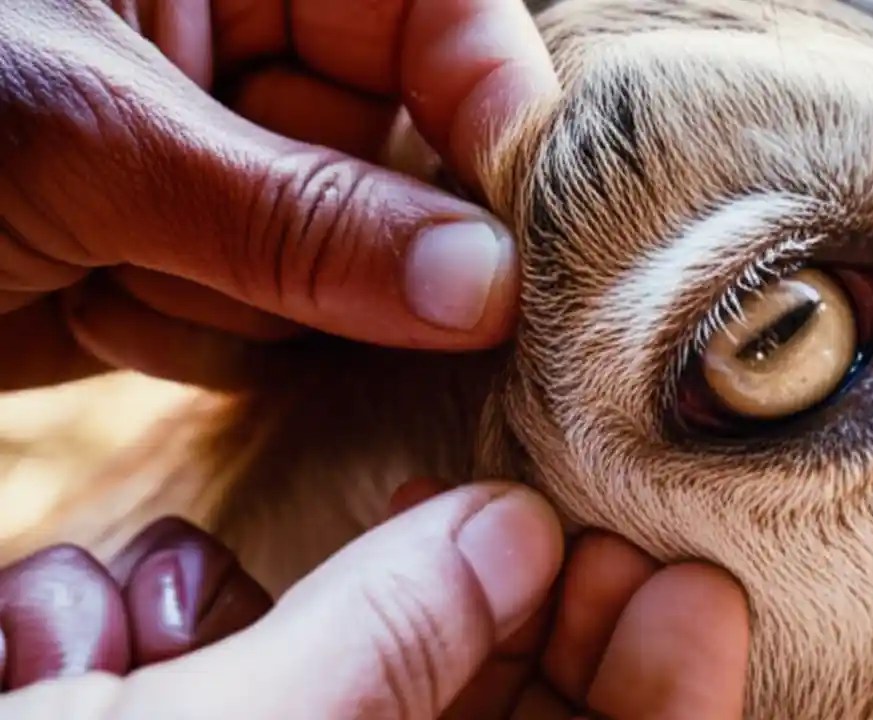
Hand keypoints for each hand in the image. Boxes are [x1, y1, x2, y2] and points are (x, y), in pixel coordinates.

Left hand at [0, 0, 557, 390]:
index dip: (487, 96)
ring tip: (122, 272)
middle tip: (330, 285)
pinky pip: (267, 321)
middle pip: (402, 144)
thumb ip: (300, 216)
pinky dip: (195, 337)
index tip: (515, 221)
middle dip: (371, 231)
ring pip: (344, 254)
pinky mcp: (182, 260)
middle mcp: (233, 47)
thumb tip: (485, 285)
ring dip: (256, 296)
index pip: (433, 4)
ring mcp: (214, 165)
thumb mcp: (86, 140)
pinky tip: (96, 305)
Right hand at [0, 481, 750, 718]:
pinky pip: (243, 697)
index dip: (667, 709)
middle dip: (512, 628)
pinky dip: (199, 651)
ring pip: (363, 705)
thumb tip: (510, 539)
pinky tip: (79, 629)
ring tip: (180, 596)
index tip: (688, 582)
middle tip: (530, 514)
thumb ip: (379, 662)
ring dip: (308, 628)